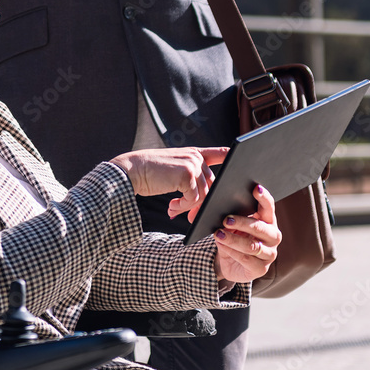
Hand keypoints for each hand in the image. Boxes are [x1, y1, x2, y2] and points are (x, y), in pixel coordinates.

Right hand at [111, 147, 226, 220]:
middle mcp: (196, 157)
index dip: (231, 157)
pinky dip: (183, 207)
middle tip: (190, 216)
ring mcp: (192, 164)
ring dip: (189, 207)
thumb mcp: (174, 169)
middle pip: (212, 185)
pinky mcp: (187, 175)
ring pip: (203, 194)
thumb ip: (190, 176)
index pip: (219, 152)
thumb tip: (202, 200)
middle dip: (202, 203)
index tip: (239, 164)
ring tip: (174, 210)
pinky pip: (194, 198)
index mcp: (194, 153)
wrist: (131, 171)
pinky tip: (170, 207)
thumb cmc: (150, 173)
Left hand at [213, 185, 281, 284]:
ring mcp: (269, 254)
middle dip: (242, 223)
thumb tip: (216, 203)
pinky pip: (247, 260)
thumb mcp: (229, 223)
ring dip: (233, 240)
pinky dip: (232, 252)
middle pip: (261, 228)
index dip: (263, 197)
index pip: (269, 207)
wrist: (228, 261)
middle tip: (226, 220)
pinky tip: (222, 246)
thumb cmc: (232, 236)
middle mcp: (272, 236)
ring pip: (253, 246)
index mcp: (267, 220)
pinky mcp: (261, 269)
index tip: (255, 189)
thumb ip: (228, 213)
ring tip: (218, 234)